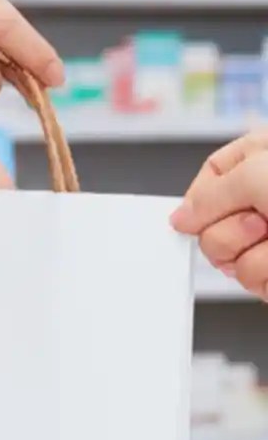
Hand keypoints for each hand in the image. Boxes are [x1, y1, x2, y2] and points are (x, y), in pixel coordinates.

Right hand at [171, 131, 267, 298]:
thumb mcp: (257, 174)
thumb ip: (208, 195)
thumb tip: (179, 217)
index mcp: (263, 158)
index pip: (211, 174)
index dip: (198, 199)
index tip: (194, 214)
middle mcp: (267, 198)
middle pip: (210, 225)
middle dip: (229, 231)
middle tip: (262, 221)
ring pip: (228, 259)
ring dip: (253, 256)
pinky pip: (252, 281)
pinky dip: (267, 275)